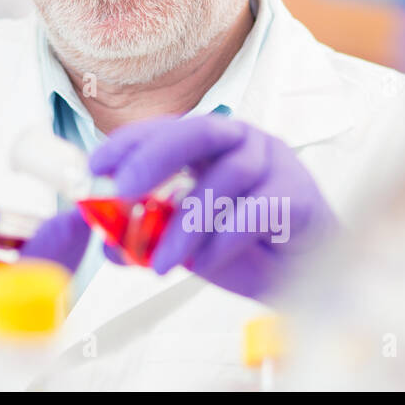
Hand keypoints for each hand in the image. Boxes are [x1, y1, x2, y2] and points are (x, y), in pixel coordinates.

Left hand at [89, 116, 337, 299]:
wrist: (308, 275)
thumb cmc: (246, 246)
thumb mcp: (188, 242)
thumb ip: (151, 238)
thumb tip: (109, 245)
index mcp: (211, 144)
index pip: (167, 129)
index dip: (130, 142)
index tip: (96, 165)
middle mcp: (243, 142)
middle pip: (200, 131)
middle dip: (155, 156)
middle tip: (123, 190)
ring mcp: (275, 163)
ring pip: (225, 178)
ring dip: (186, 224)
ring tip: (161, 262)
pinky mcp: (299, 195)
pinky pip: (255, 213)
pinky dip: (222, 241)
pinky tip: (204, 265)